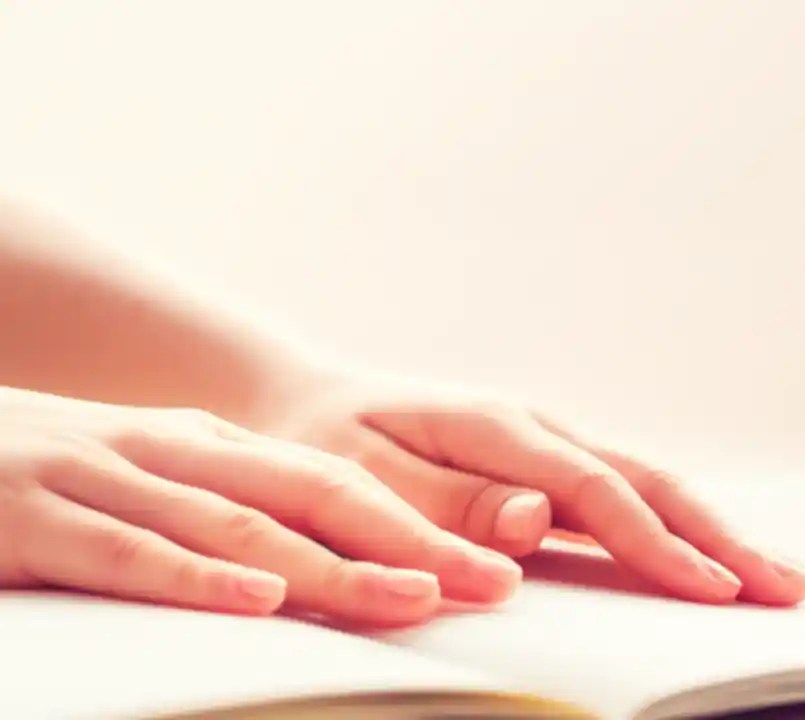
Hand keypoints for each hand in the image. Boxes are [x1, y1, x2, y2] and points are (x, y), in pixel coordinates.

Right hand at [0, 387, 520, 626]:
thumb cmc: (51, 481)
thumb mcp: (153, 487)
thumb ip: (228, 516)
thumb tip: (320, 573)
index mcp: (210, 448)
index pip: (336, 487)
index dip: (419, 526)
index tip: (492, 569)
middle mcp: (174, 453)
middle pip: (315, 497)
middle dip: (410, 543)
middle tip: (492, 585)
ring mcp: (104, 479)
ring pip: (241, 525)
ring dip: (334, 565)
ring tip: (413, 596)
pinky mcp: (33, 518)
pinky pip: (129, 552)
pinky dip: (198, 577)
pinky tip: (258, 601)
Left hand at [250, 367, 804, 605]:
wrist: (303, 406)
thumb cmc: (324, 449)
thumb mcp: (363, 478)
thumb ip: (449, 502)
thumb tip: (537, 519)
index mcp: (495, 427)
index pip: (593, 489)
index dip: (655, 542)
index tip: (712, 589)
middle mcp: (534, 430)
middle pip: (647, 481)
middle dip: (721, 537)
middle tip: (790, 586)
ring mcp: (545, 445)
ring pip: (647, 485)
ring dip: (713, 532)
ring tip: (774, 576)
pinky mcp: (543, 466)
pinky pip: (623, 496)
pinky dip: (675, 526)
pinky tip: (708, 555)